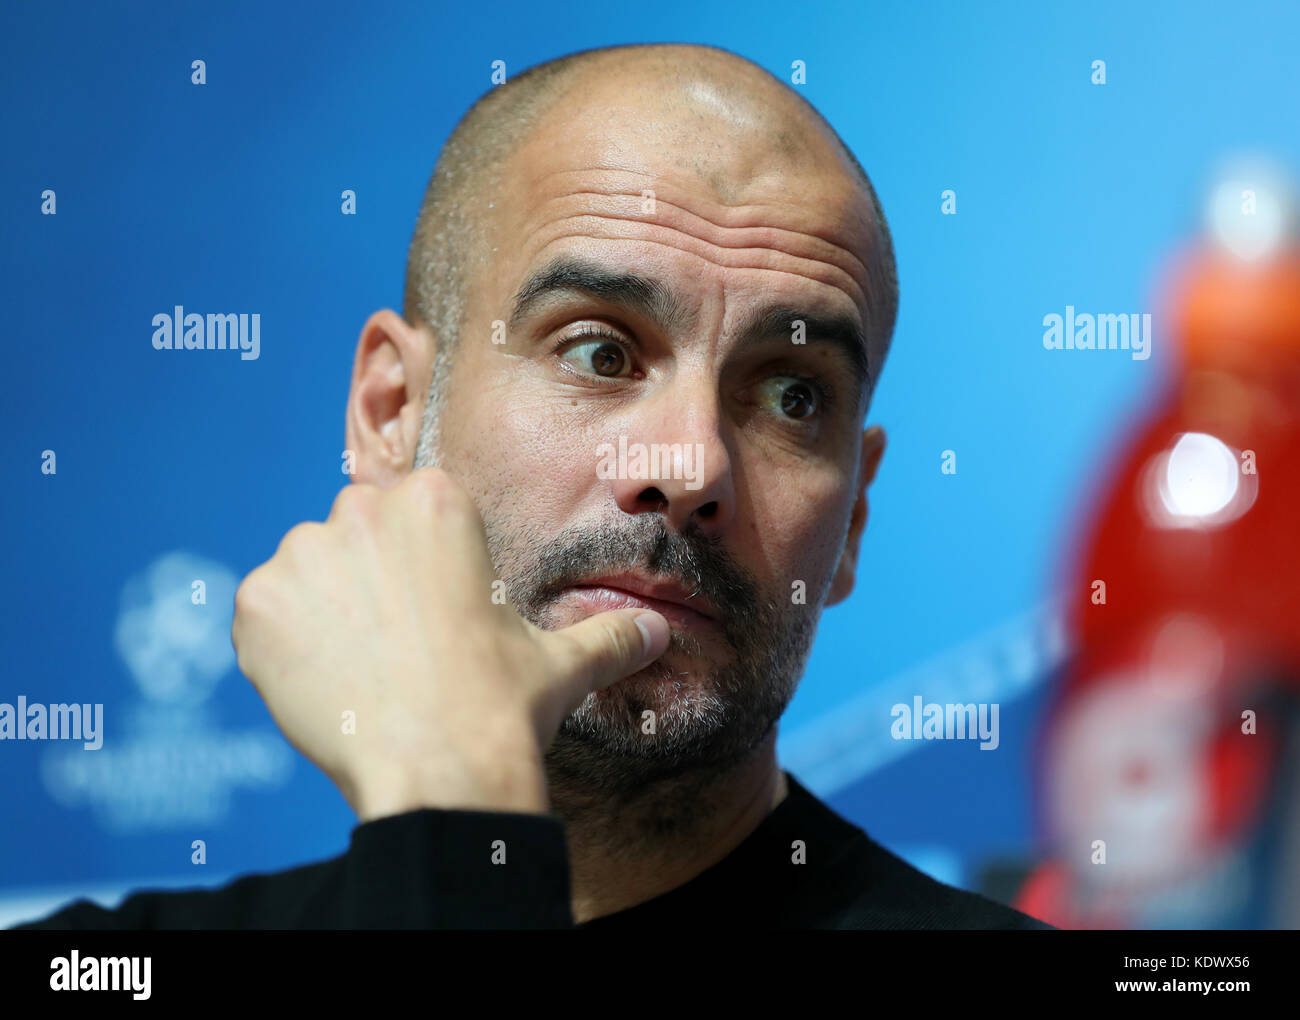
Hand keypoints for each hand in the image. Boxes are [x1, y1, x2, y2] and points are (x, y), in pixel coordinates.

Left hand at [230, 467, 669, 820]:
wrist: (441, 770)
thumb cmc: (501, 705)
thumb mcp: (562, 662)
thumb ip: (609, 636)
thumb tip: (660, 631)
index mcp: (437, 501)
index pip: (407, 511)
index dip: (415, 565)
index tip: (425, 611)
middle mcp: (364, 509)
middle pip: (353, 533)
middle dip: (368, 580)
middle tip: (397, 644)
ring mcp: (303, 554)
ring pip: (305, 570)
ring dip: (323, 609)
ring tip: (364, 668)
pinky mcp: (258, 603)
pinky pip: (262, 613)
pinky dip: (280, 645)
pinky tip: (324, 683)